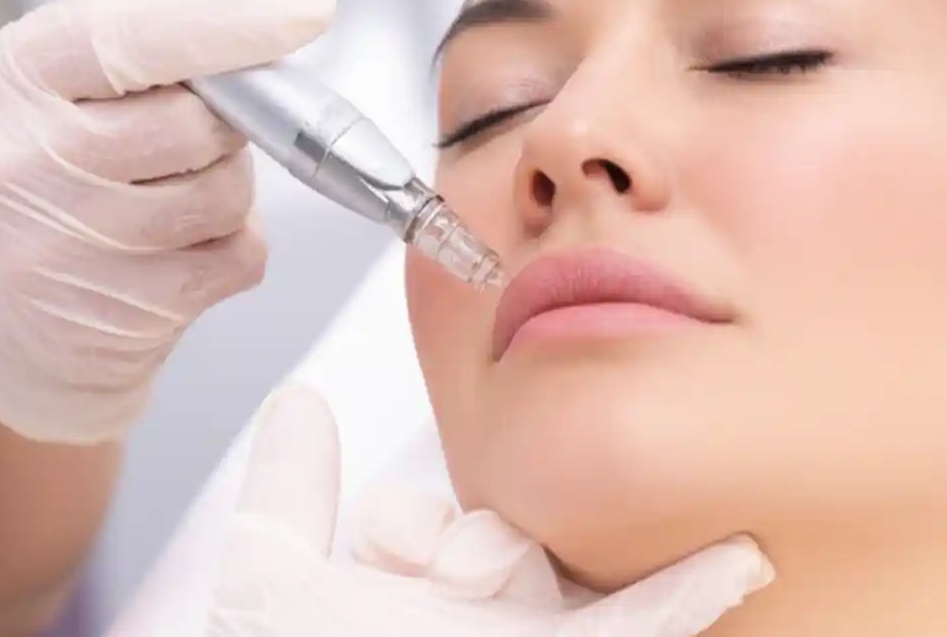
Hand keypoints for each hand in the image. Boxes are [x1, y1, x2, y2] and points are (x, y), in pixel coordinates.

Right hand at [0, 0, 335, 443]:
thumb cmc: (48, 180)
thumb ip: (143, 34)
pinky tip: (178, 245)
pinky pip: (241, 252)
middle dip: (227, 112)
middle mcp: (16, 169)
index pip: (117, 36)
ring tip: (174, 189)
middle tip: (202, 120)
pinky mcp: (128, 314)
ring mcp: (67, 253)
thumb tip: (258, 4)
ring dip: (229, 179)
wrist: (11, 324)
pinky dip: (234, 239)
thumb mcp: (53, 85)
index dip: (222, 21)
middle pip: (191, 119)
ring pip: (225, 188)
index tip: (299, 10)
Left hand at [207, 384, 773, 636]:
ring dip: (525, 572)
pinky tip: (736, 557)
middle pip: (502, 544)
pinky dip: (686, 594)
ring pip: (557, 580)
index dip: (404, 526)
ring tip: (478, 584)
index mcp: (408, 590)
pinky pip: (641, 629)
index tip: (381, 544)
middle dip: (479, 547)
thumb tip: (302, 398)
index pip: (422, 525)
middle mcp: (472, 613)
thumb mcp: (275, 589)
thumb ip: (287, 496)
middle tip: (449, 574)